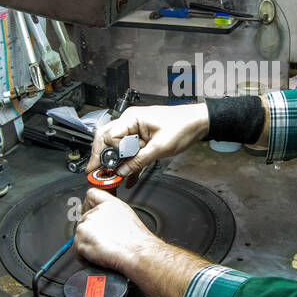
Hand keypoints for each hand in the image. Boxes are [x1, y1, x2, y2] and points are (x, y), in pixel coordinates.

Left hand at [74, 188, 158, 275]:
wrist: (137, 252)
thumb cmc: (137, 240)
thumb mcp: (127, 217)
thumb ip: (111, 213)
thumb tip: (103, 221)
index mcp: (109, 204)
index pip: (91, 195)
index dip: (88, 204)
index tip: (88, 211)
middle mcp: (96, 212)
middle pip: (83, 219)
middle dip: (90, 232)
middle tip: (102, 241)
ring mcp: (86, 225)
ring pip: (80, 236)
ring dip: (88, 245)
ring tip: (103, 251)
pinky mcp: (81, 240)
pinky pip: (77, 250)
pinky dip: (84, 257)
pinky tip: (97, 257)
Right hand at [87, 104, 209, 181]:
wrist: (198, 123)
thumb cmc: (183, 126)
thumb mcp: (160, 147)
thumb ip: (139, 161)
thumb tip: (122, 171)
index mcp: (131, 118)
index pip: (109, 136)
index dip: (108, 153)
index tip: (109, 168)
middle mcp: (130, 122)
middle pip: (106, 139)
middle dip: (102, 157)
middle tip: (97, 172)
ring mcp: (135, 130)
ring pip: (117, 147)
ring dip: (115, 163)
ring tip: (112, 178)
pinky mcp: (142, 138)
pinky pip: (129, 152)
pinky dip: (128, 164)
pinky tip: (127, 178)